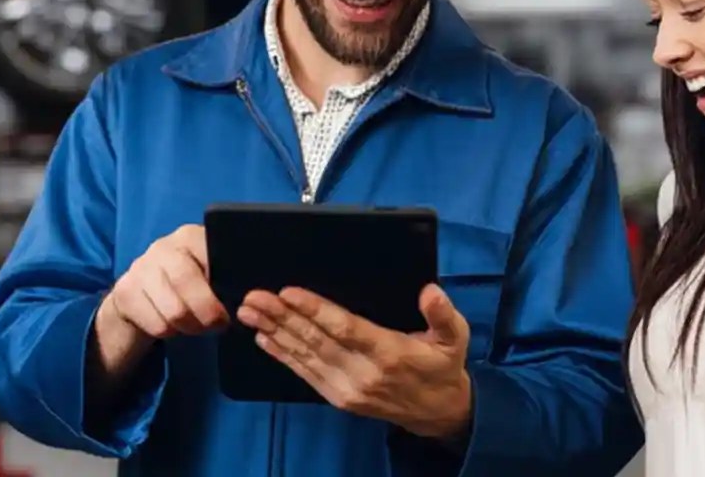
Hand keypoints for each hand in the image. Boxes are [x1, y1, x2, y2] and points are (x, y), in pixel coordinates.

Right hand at [105, 224, 229, 339]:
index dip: (226, 286)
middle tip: (218, 324)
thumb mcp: (206, 274)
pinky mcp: (124, 292)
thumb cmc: (186, 286)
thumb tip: (249, 298)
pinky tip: (171, 324)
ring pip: (175, 311)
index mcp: (189, 236)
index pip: (212, 254)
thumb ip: (226, 277)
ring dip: (191, 327)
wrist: (138, 298)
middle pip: (188, 283)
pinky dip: (170, 332)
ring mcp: (140, 268)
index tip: (235, 304)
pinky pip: (158, 325)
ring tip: (195, 325)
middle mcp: (162, 247)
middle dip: (208, 313)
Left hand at [236, 283, 472, 439]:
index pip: (346, 329)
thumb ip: (443, 314)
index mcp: (389, 353)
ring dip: (274, 333)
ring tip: (249, 313)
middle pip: (316, 341)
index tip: (288, 292)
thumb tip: (430, 292)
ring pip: (305, 356)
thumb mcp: (455, 338)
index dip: (315, 310)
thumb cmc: (443, 365)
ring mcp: (348, 389)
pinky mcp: (339, 399)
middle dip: (282, 317)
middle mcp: (364, 373)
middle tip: (253, 297)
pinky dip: (282, 356)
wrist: (439, 412)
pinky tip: (263, 339)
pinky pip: (305, 374)